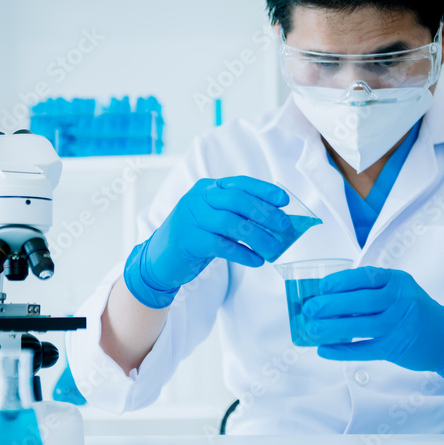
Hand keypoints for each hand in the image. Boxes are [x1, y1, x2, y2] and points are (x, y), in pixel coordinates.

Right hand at [125, 176, 292, 306]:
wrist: (159, 258)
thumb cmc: (195, 237)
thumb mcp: (213, 218)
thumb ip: (238, 215)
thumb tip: (275, 223)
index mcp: (207, 188)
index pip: (240, 183)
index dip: (264, 190)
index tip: (284, 200)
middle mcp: (198, 199)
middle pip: (237, 200)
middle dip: (265, 212)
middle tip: (284, 226)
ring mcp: (191, 219)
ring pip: (231, 223)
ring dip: (258, 236)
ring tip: (275, 248)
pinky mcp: (189, 242)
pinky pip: (222, 246)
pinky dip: (243, 254)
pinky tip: (257, 261)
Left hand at [302, 267, 443, 378]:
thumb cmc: (412, 310)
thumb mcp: (399, 290)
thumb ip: (371, 291)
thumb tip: (329, 297)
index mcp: (398, 281)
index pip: (367, 277)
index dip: (342, 281)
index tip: (322, 287)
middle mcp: (401, 300)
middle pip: (363, 301)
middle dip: (332, 305)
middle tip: (309, 308)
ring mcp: (400, 325)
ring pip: (363, 326)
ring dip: (334, 328)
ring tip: (311, 329)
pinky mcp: (397, 347)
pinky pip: (366, 349)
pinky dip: (344, 350)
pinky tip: (325, 350)